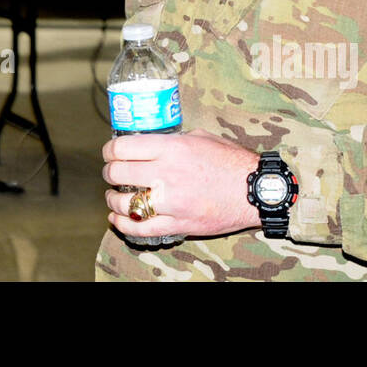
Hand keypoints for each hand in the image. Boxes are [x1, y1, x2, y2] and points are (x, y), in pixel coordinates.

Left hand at [102, 129, 262, 239]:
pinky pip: (141, 229)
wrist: (256, 191)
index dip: (109, 149)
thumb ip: (173, 140)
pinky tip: (118, 219)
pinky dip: (124, 224)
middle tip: (111, 172)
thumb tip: (152, 142)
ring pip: (125, 203)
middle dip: (109, 172)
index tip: (110, 152)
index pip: (123, 148)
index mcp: (171, 149)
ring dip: (112, 199)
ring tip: (113, 196)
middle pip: (118, 173)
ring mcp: (172, 202)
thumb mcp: (201, 137)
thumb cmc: (231, 161)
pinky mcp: (179, 224)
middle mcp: (167, 174)